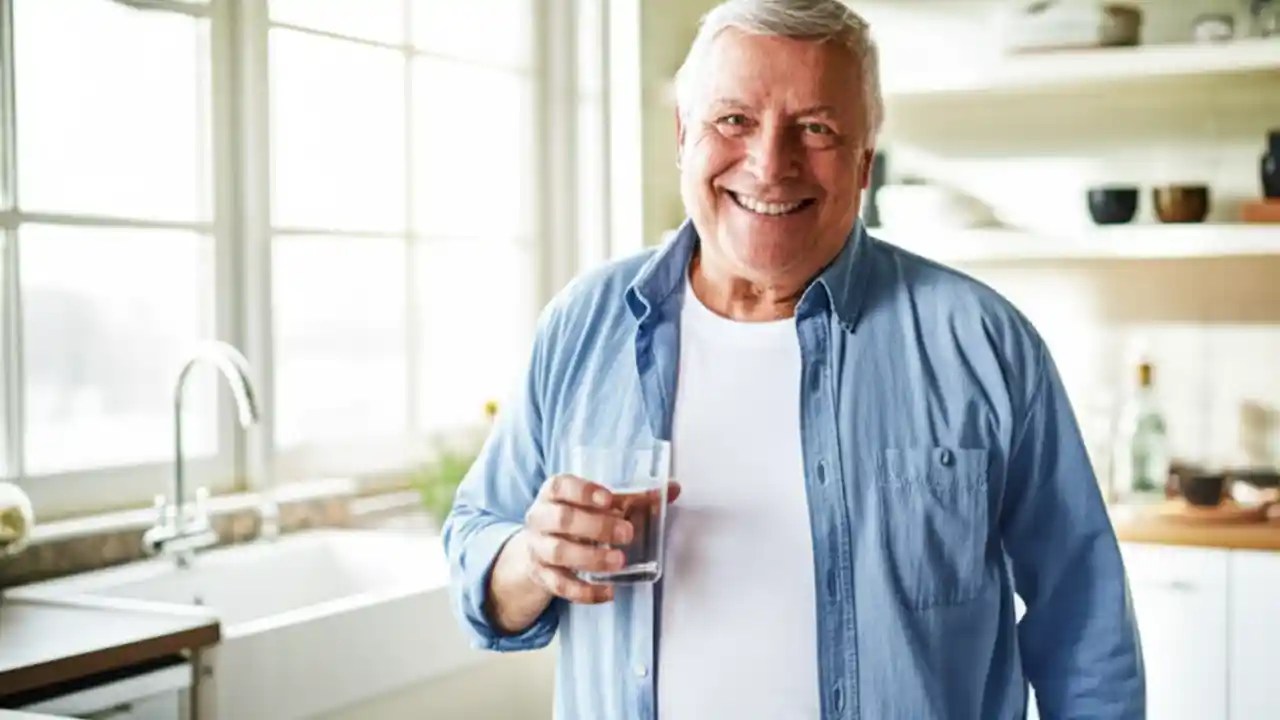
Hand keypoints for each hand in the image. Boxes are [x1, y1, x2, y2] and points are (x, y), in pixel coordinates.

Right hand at [519, 474, 681, 603]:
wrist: (538, 549)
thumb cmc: (575, 519)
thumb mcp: (596, 505)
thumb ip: (632, 498)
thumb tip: (673, 489)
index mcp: (553, 494)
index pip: (560, 486)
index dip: (583, 491)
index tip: (609, 499)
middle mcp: (540, 518)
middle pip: (561, 519)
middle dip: (596, 526)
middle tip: (627, 533)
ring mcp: (538, 548)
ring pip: (558, 552)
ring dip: (591, 558)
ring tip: (619, 561)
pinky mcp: (542, 576)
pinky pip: (560, 586)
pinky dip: (585, 592)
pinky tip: (608, 591)